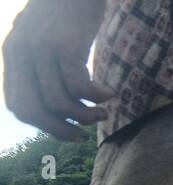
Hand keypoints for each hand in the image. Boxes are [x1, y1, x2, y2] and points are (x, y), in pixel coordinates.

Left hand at [3, 0, 112, 141]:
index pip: (18, 105)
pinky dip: (97, 97)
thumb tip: (56, 104)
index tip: (68, 130)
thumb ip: (41, 66)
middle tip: (83, 134)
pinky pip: (79, 87)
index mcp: (13, 55)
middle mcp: (21, 53)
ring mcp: (41, 49)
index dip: (43, 125)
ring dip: (85, 116)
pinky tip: (110, 93)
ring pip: (58, 103)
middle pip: (33, 110)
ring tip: (103, 112)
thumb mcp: (43, 38)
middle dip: (60, 130)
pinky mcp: (65, 44)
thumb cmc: (65, 11)